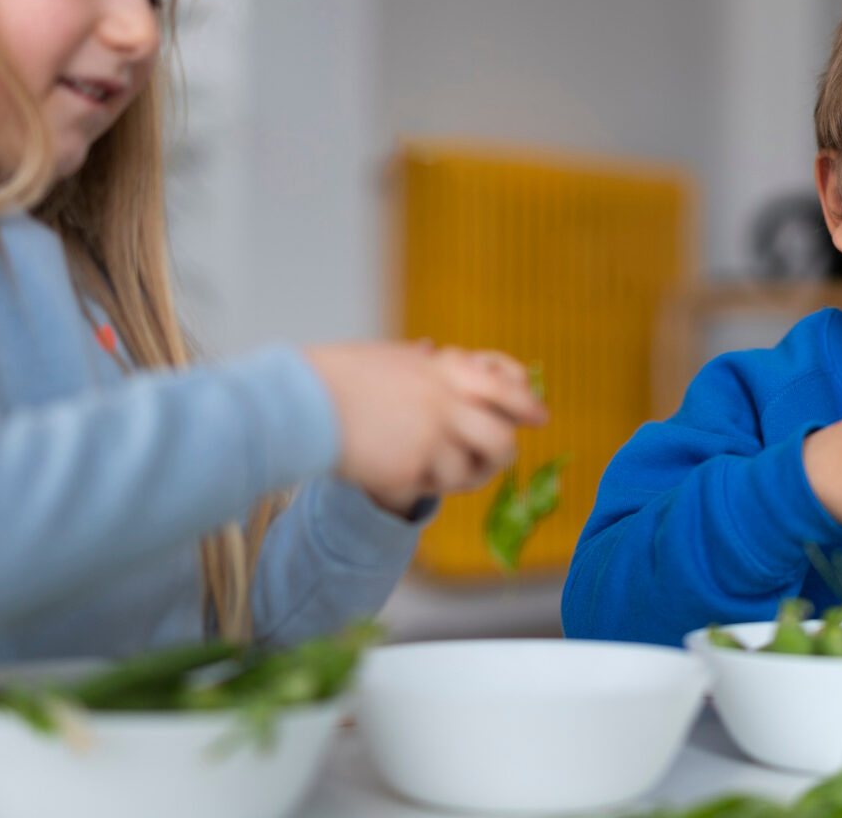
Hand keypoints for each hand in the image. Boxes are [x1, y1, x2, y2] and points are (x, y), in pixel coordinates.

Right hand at [304, 341, 548, 515]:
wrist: (303, 403)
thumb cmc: (340, 378)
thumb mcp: (393, 359)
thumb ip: (428, 366)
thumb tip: (454, 358)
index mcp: (441, 369)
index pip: (500, 382)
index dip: (524, 400)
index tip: (539, 415)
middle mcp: (444, 402)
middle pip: (501, 436)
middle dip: (503, 451)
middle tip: (498, 458)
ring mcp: (430, 436)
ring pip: (473, 469)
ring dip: (463, 473)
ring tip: (439, 467)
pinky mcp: (413, 468)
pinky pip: (436, 484)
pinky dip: (426, 482)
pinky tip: (404, 470)